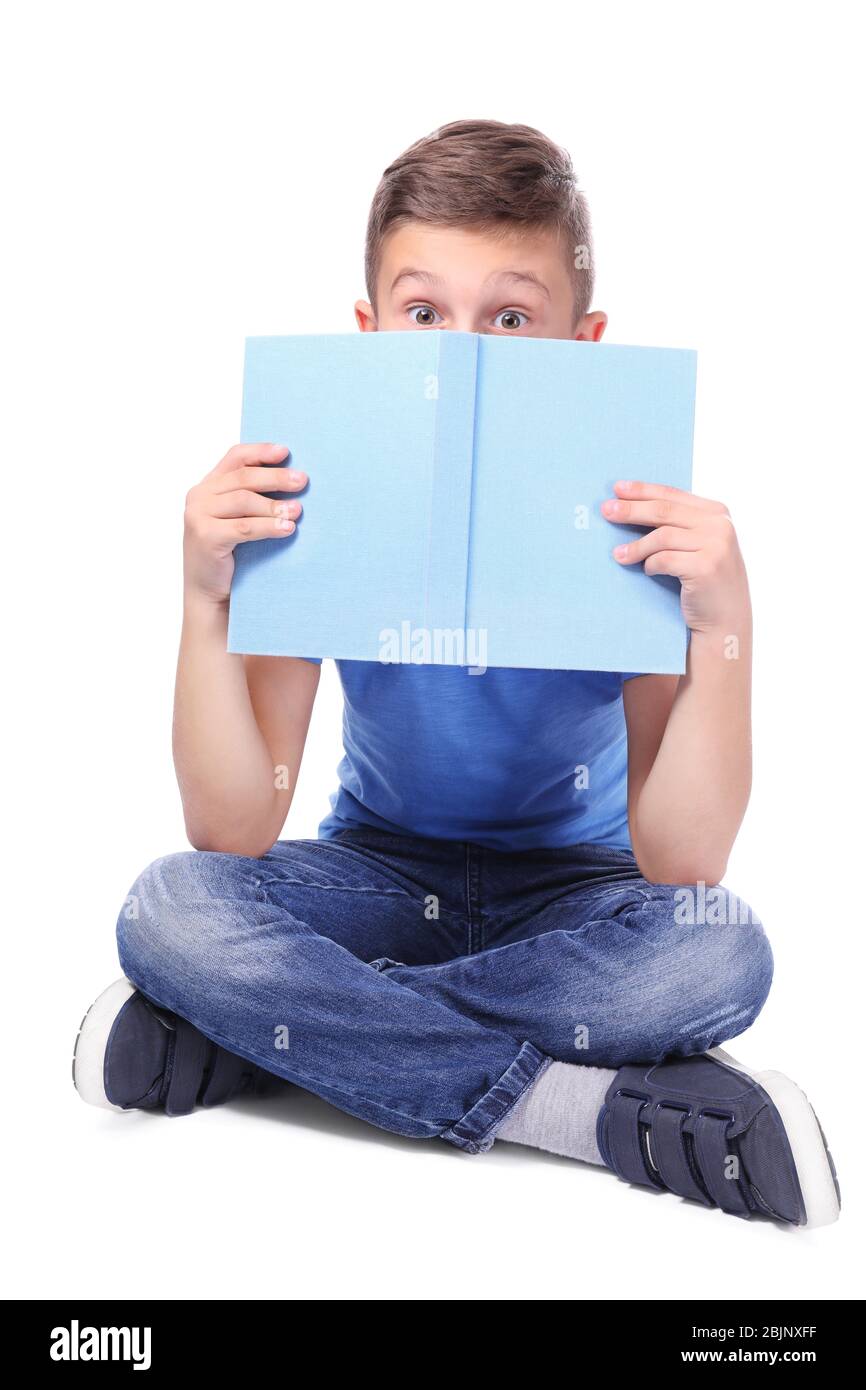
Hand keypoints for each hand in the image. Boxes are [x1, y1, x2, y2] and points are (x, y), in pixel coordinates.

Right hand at [183, 443, 306, 604]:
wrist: (209, 594)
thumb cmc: (230, 556)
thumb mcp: (237, 520)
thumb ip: (251, 499)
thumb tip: (293, 481)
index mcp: (207, 486)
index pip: (235, 457)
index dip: (261, 452)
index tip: (286, 452)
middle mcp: (199, 496)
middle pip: (243, 477)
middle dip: (276, 477)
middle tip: (302, 481)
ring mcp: (198, 516)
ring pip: (244, 500)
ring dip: (274, 505)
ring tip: (298, 510)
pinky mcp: (205, 536)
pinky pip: (244, 527)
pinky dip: (268, 527)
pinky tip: (287, 529)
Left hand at [601, 480, 748, 634]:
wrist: (727, 619)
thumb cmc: (705, 581)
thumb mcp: (698, 545)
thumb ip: (678, 525)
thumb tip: (631, 507)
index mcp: (717, 512)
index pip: (672, 495)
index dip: (643, 490)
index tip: (617, 488)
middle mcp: (720, 525)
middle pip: (663, 511)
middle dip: (631, 510)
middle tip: (606, 511)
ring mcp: (716, 545)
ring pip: (662, 536)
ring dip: (636, 546)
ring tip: (618, 554)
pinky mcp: (706, 567)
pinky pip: (665, 559)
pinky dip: (651, 565)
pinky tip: (647, 570)